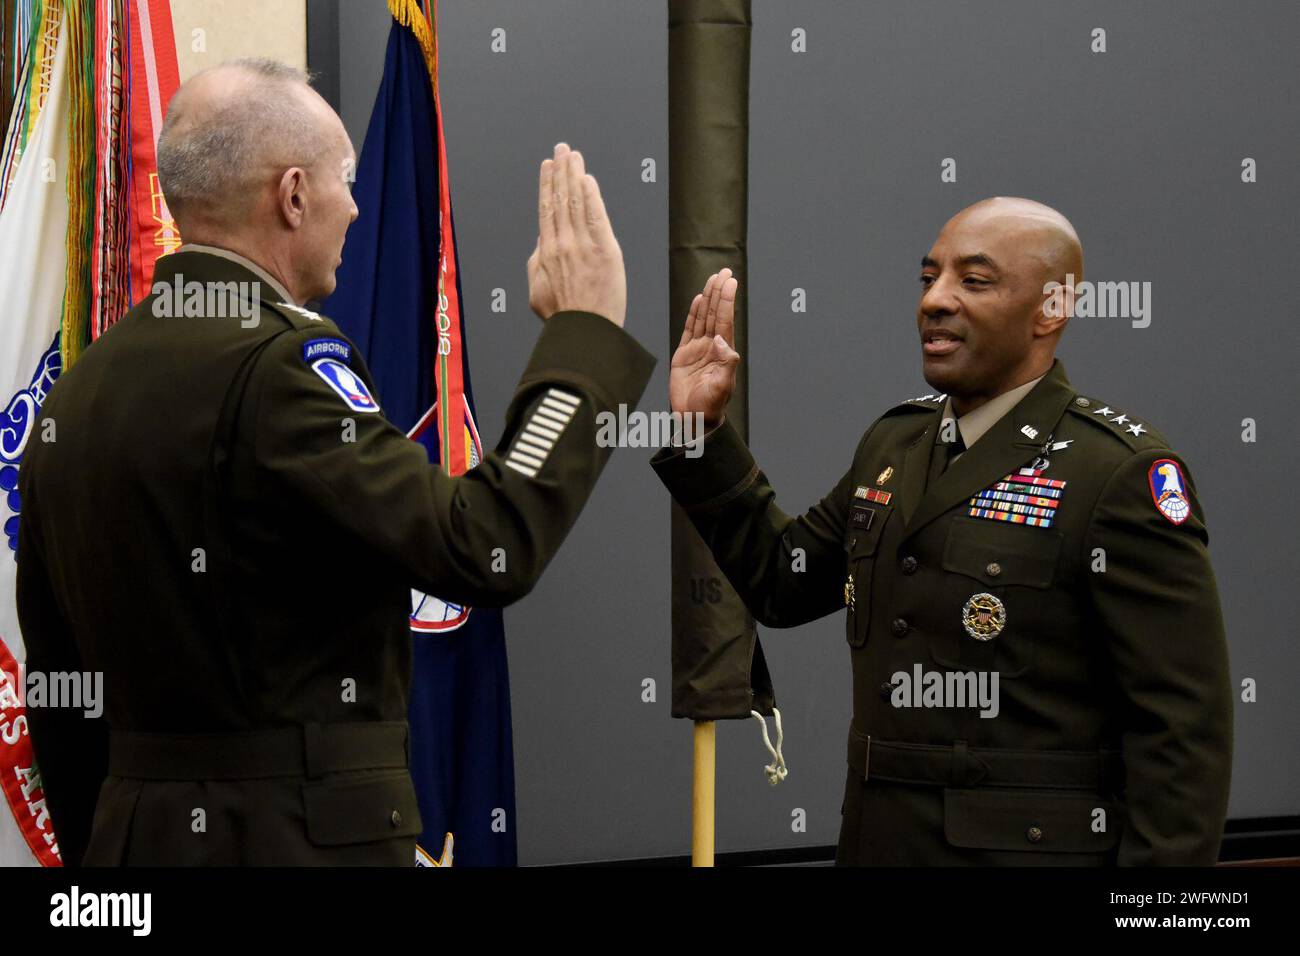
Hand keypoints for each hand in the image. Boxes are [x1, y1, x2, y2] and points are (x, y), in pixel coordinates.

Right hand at [527, 143, 626, 326]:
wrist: (584, 331)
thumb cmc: (563, 318)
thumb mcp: (537, 291)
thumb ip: (537, 263)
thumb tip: (541, 241)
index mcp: (546, 253)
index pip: (546, 209)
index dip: (546, 185)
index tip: (547, 167)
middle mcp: (563, 244)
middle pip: (561, 199)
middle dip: (560, 171)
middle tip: (562, 150)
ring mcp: (583, 246)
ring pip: (577, 202)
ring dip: (575, 175)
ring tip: (574, 155)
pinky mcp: (605, 251)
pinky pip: (596, 216)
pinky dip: (591, 196)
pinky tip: (587, 178)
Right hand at [669, 268, 739, 427]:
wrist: (693, 418)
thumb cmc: (709, 406)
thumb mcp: (721, 387)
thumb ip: (725, 364)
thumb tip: (723, 341)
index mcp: (722, 352)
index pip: (725, 320)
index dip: (727, 300)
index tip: (730, 281)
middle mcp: (711, 347)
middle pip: (716, 314)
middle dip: (720, 292)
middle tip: (724, 271)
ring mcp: (698, 349)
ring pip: (703, 318)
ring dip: (708, 299)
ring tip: (712, 279)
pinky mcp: (684, 355)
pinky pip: (689, 329)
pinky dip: (693, 314)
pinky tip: (698, 300)